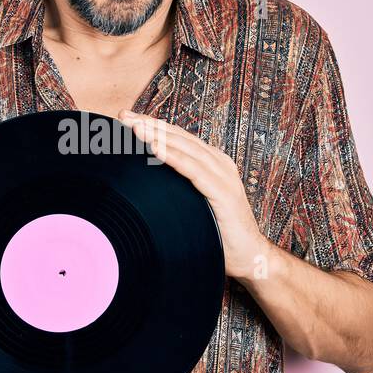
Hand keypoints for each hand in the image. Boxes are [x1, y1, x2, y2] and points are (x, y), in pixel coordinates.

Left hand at [120, 109, 273, 280]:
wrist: (250, 255)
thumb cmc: (219, 233)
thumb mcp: (195, 203)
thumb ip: (178, 189)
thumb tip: (144, 185)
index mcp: (212, 162)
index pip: (178, 138)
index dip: (153, 125)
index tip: (127, 119)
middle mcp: (219, 163)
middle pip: (179, 137)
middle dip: (150, 124)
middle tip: (123, 116)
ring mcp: (223, 176)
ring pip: (185, 148)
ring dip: (158, 135)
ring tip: (134, 126)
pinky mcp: (223, 192)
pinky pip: (193, 170)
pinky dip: (173, 157)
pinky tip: (154, 148)